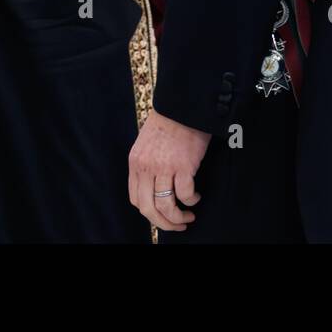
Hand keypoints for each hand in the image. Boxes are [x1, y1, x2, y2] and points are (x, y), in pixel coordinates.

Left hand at [127, 109, 210, 231]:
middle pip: (148, 209)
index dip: (149, 212)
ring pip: (166, 206)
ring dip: (178, 217)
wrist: (181, 106)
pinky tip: (196, 196)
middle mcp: (146, 168)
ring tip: (189, 216)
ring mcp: (164, 168)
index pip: (136, 199)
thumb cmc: (167, 124)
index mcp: (135, 163)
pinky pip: (185, 194)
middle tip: (177, 225)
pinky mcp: (183, 166)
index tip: (161, 215)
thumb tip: (154, 187)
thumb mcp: (146, 144)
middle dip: (163, 223)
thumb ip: (146, 165)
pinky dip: (191, 200)